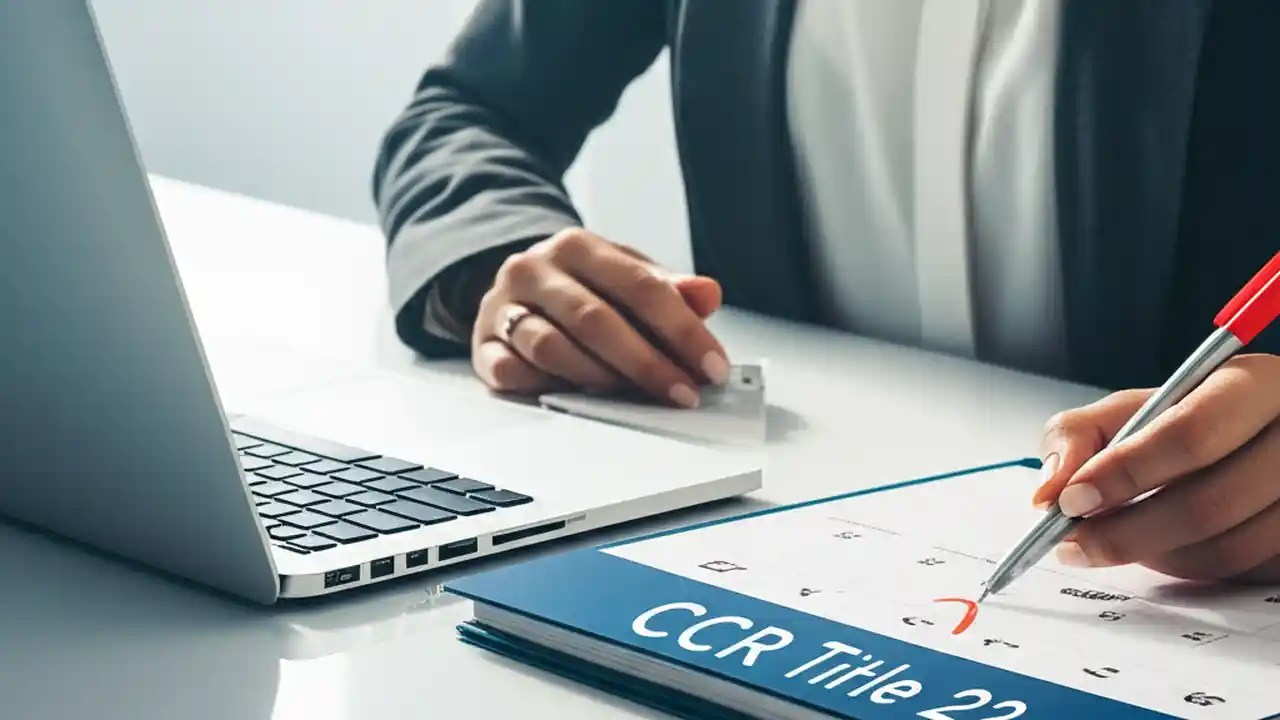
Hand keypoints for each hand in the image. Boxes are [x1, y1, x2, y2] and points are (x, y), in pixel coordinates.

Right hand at [471, 227, 728, 405]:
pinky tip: (575, 396)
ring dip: (600, 379)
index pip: (639, 286)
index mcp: (577, 246)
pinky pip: (512, 372)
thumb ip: (670, 289)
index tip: (712, 365)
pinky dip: (547, 387)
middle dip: (647, 363)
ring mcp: (502, 307)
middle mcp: (533, 269)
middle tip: (682, 392)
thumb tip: (709, 295)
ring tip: (635, 397)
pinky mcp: (482, 346)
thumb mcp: (626, 278)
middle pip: (596, 319)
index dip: (682, 329)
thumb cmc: (581, 288)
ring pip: (552, 348)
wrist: (515, 291)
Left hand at [1032, 354, 1279, 582]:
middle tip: (1073, 543)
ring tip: (1108, 543)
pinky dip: (1185, 568)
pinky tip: (1157, 549)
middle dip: (1126, 531)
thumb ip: (1080, 435)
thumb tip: (1049, 492)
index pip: (1191, 435)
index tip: (1071, 500)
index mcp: (1254, 385)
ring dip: (1153, 556)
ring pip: (1226, 547)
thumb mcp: (1134, 409)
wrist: (1253, 441)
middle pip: (1210, 503)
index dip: (1125, 473)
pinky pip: (1239, 571)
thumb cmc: (1185, 421)